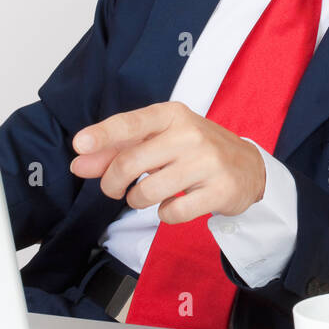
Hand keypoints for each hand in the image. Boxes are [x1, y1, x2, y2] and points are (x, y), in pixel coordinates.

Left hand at [68, 101, 265, 222]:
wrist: (248, 166)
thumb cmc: (195, 149)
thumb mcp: (160, 140)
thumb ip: (119, 149)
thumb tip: (80, 163)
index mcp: (173, 115)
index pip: (132, 123)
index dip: (103, 134)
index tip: (79, 145)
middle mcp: (190, 134)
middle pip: (131, 163)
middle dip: (112, 182)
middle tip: (113, 188)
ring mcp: (207, 162)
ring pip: (148, 192)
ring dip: (136, 200)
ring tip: (145, 196)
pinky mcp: (219, 190)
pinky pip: (173, 212)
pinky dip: (165, 214)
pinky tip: (174, 204)